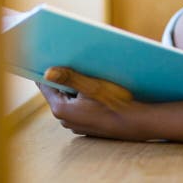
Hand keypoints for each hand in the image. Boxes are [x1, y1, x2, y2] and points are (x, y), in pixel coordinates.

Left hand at [36, 67, 150, 140]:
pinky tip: (99, 92)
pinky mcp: (88, 126)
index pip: (46, 86)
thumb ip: (69, 78)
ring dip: (78, 88)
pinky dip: (86, 98)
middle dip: (66, 79)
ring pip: (72, 100)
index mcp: (61, 109)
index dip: (49, 70)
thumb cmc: (116, 103)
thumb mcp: (93, 86)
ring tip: (91, 76)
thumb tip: (47, 72)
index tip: (53, 57)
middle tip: (77, 63)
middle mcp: (65, 119)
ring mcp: (77, 124)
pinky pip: (81, 108)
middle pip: (59, 92)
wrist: (137, 123)